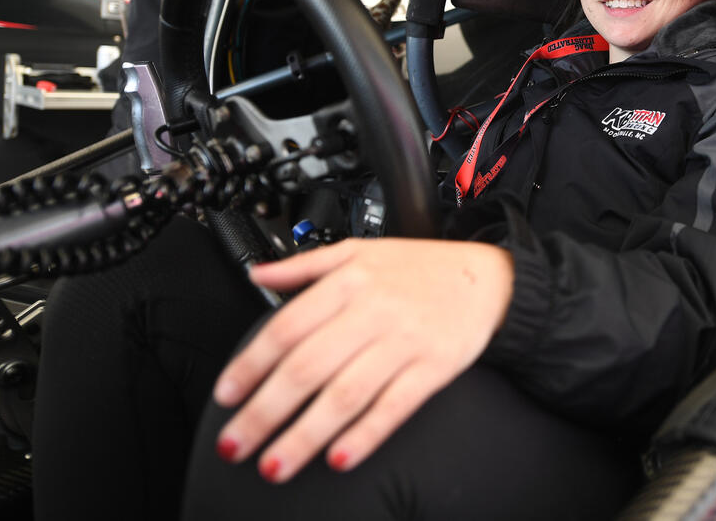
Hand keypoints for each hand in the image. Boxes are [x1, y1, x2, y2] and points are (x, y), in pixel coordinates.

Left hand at [211, 237, 512, 482]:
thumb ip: (305, 264)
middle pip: (307, 368)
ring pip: (345, 394)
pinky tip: (338, 459)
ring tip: (275, 465)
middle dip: (264, 412)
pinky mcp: (435, 368)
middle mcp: (374, 311)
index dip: (251, 365)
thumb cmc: (420, 269)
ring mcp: (405, 341)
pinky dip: (365, 435)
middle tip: (234, 445)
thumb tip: (257, 273)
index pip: (287, 327)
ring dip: (305, 435)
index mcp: (349, 281)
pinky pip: (394, 406)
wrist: (488, 279)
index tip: (227, 396)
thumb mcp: (360, 251)